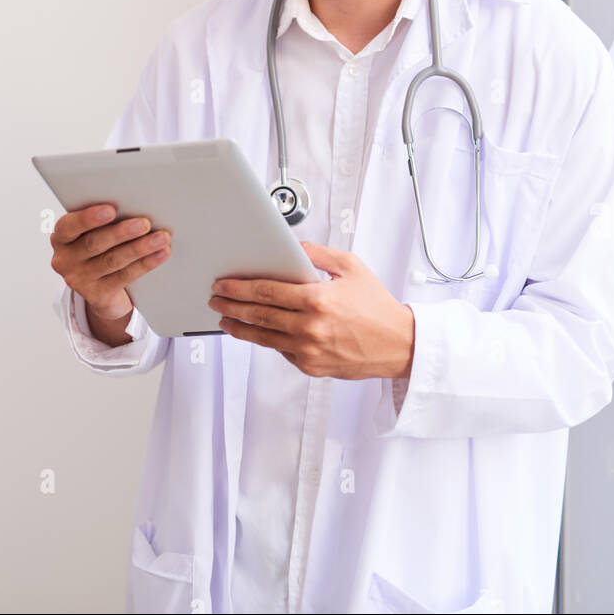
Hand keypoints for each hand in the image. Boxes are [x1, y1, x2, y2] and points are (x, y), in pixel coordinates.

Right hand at [50, 203, 172, 320]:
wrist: (99, 286)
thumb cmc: (100, 246)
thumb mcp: (94, 231)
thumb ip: (106, 219)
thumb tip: (137, 203)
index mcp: (62, 237)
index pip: (69, 226)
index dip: (89, 218)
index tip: (111, 209)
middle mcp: (65, 259)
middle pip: (94, 243)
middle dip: (122, 232)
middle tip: (145, 223)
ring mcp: (79, 279)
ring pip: (112, 260)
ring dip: (140, 248)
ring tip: (161, 238)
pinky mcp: (97, 295)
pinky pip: (124, 277)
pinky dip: (145, 264)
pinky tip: (161, 253)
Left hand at [207, 241, 414, 379]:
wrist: (398, 343)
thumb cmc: (376, 305)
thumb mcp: (351, 267)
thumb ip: (318, 254)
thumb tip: (292, 247)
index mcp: (318, 299)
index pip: (267, 292)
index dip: (239, 288)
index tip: (223, 284)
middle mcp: (310, 327)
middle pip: (259, 315)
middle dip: (232, 306)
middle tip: (215, 299)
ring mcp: (309, 351)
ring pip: (263, 338)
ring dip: (240, 328)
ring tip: (225, 320)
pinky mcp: (312, 367)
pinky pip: (281, 351)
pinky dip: (266, 340)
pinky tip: (256, 331)